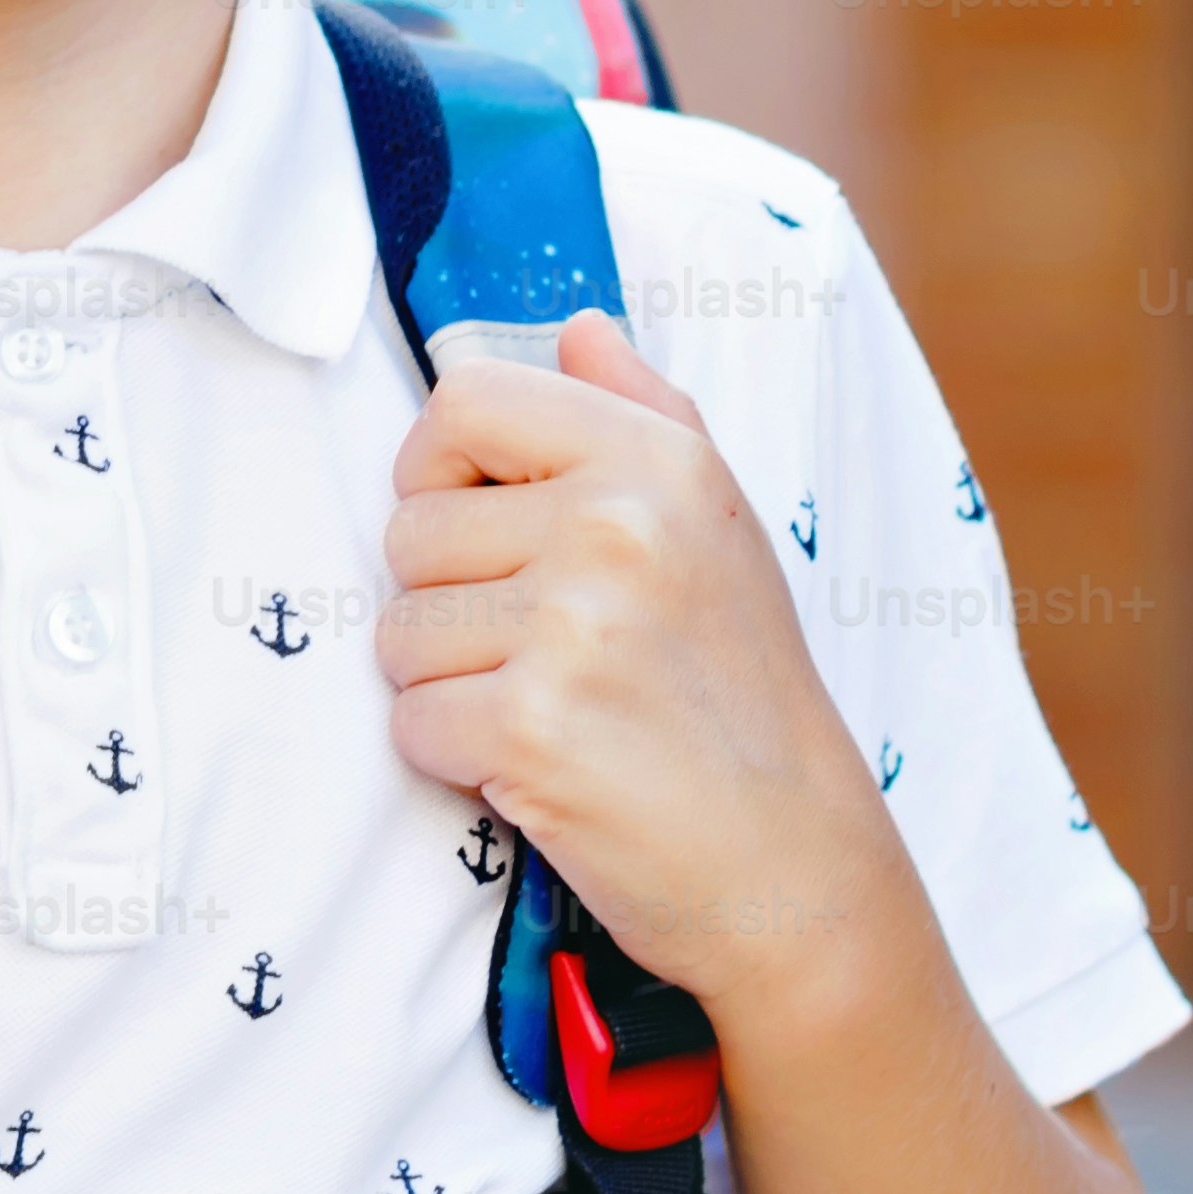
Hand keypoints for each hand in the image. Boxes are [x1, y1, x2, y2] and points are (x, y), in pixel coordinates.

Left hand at [378, 307, 917, 1027]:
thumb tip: (577, 329)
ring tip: (555, 709)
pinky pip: (410, 721)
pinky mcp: (531, 726)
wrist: (793, 864)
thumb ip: (645, 413)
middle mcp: (615, 525)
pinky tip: (541, 767)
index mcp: (657, 459)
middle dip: (452, 602)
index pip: (463, 401)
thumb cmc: (743, 693)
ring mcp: (573, 626)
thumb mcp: (723, 528)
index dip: (439, 466)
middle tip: (550, 653)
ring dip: (450, 685)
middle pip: (410, 529)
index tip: (481, 526)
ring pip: (398, 631)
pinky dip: (457, 758)